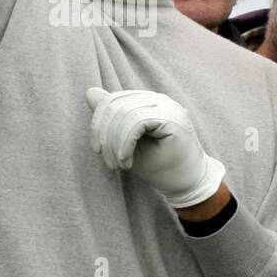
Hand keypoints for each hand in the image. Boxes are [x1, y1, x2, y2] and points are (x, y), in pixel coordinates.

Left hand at [86, 88, 224, 208]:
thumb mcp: (125, 141)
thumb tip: (90, 92)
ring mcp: (167, 106)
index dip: (98, 123)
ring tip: (117, 164)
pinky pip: (136, 122)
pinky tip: (126, 161)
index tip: (97, 150)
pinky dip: (124, 143)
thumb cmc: (158, 165)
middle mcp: (158, 99)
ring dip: (114, 142)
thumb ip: (111, 118)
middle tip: (107, 162)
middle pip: (116, 104)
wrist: (187, 184)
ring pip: (124, 113)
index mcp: (148, 101)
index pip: (113, 100)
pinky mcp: (172, 118)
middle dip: (103, 134)